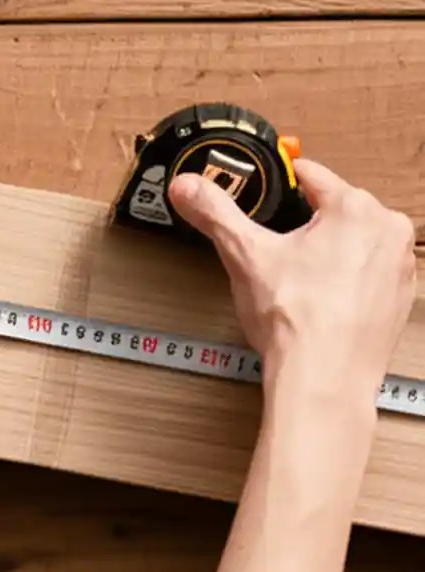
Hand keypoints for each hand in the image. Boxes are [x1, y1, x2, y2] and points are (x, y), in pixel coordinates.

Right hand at [169, 158, 416, 392]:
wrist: (323, 379)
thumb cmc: (295, 319)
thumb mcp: (244, 255)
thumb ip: (215, 213)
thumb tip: (187, 186)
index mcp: (355, 208)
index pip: (310, 175)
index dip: (278, 185)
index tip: (263, 196)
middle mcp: (388, 231)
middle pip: (334, 210)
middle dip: (304, 226)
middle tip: (276, 254)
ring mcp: (400, 266)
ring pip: (354, 242)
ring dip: (329, 253)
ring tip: (297, 282)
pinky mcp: (401, 299)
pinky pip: (368, 274)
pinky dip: (346, 281)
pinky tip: (320, 302)